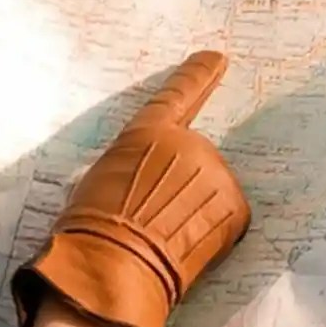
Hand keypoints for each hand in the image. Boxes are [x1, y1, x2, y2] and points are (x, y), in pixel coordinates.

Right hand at [11, 50, 250, 326]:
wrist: (113, 268)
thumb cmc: (91, 230)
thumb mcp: (99, 182)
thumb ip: (130, 167)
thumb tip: (142, 180)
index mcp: (145, 134)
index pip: (177, 96)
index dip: (198, 75)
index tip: (218, 57)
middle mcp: (186, 144)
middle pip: (194, 161)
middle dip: (182, 187)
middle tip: (155, 221)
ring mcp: (214, 173)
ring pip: (210, 192)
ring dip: (195, 212)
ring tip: (166, 240)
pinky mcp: (234, 206)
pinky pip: (227, 220)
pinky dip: (213, 235)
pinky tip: (187, 250)